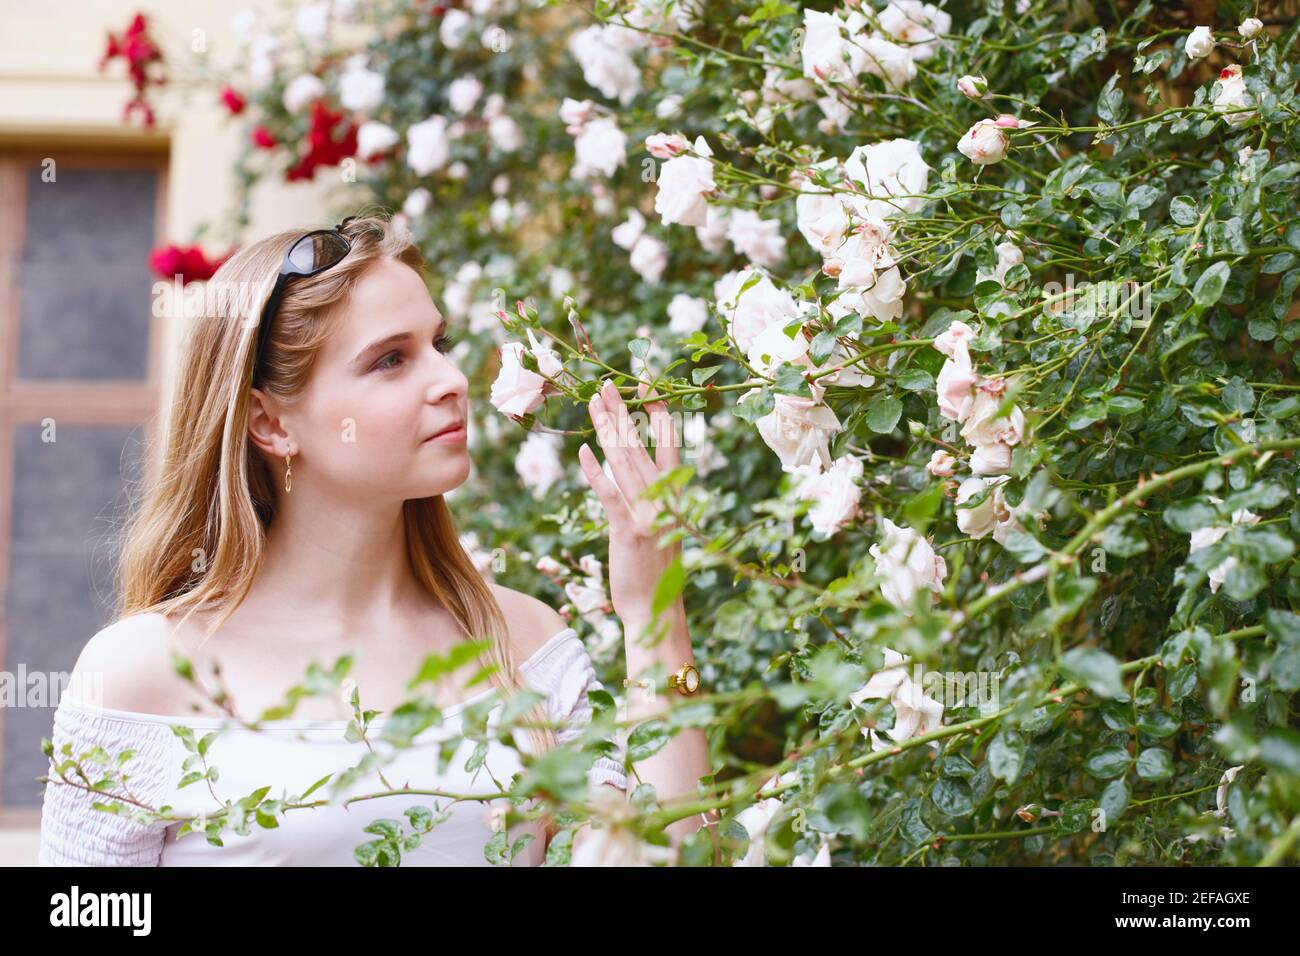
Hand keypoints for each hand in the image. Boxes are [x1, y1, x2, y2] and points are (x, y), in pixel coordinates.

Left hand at [577, 379, 682, 623]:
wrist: (656, 610)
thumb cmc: (655, 571)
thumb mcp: (661, 529)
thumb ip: (652, 499)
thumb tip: (633, 474)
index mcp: (675, 496)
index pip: (668, 445)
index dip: (657, 415)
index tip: (645, 388)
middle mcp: (665, 500)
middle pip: (641, 446)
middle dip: (623, 413)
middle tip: (607, 385)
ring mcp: (648, 515)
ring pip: (624, 463)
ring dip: (607, 430)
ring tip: (593, 404)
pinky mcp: (629, 531)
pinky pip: (610, 495)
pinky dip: (596, 472)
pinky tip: (583, 452)